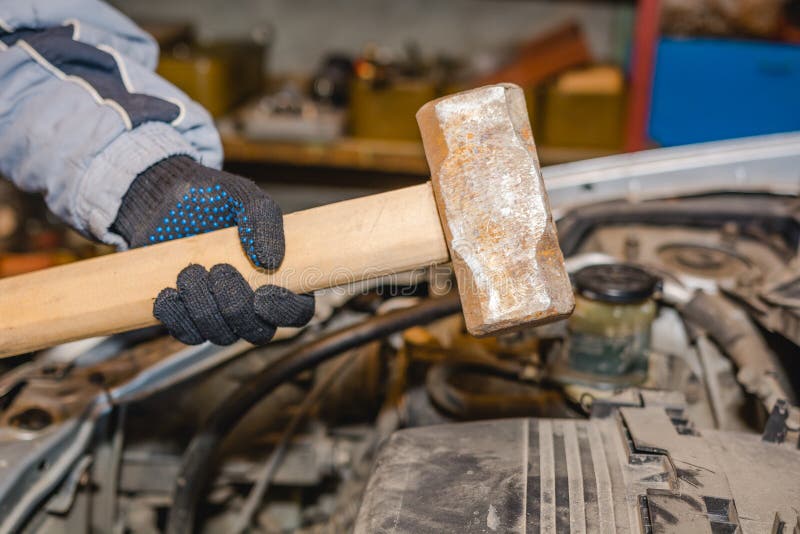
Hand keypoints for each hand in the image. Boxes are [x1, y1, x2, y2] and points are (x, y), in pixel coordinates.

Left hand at [111, 156, 313, 344]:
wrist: (163, 198)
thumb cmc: (211, 197)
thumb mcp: (241, 196)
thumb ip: (263, 218)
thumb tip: (270, 260)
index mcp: (281, 276)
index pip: (298, 312)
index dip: (285, 311)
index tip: (262, 293)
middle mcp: (253, 301)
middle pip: (258, 332)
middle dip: (236, 307)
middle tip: (218, 269)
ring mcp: (220, 313)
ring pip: (222, 336)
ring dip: (204, 309)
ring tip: (189, 271)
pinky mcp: (188, 316)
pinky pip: (188, 335)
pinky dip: (177, 318)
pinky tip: (167, 293)